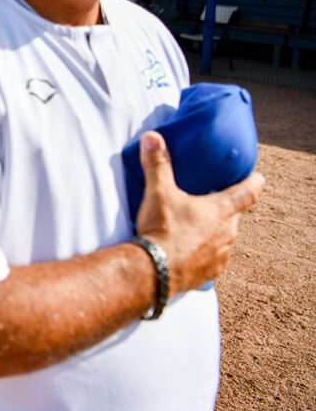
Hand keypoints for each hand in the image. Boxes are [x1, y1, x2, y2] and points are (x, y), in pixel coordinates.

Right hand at [135, 131, 263, 294]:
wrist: (154, 270)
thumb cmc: (162, 229)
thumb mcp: (158, 192)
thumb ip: (157, 164)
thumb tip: (152, 138)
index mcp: (221, 210)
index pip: (249, 191)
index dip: (255, 182)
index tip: (258, 177)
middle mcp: (227, 232)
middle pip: (234, 215)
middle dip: (224, 208)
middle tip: (209, 201)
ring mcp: (221, 255)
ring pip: (224, 238)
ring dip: (214, 232)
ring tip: (194, 227)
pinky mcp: (210, 272)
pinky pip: (213, 259)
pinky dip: (204, 252)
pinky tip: (188, 250)